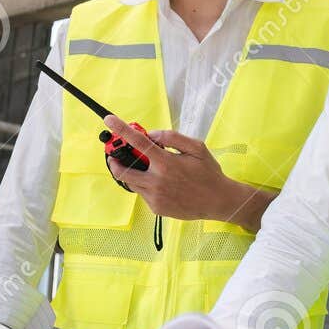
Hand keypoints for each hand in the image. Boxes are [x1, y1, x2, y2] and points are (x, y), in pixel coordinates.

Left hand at [103, 115, 268, 229]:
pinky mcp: (156, 208)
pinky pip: (143, 193)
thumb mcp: (197, 148)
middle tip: (117, 155)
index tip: (109, 120)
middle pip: (122, 170)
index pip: (138, 143)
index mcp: (167, 164)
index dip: (121, 130)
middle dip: (115, 160)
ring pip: (131, 183)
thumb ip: (172, 138)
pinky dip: (146, 185)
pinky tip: (163, 184)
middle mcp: (157, 181)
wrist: (219, 202)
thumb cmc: (209, 173)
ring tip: (148, 169)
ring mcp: (155, 197)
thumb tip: (152, 135)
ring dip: (132, 172)